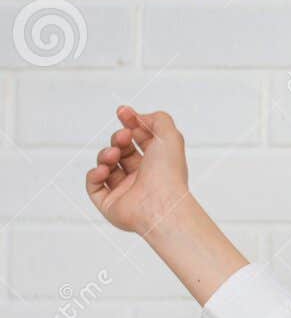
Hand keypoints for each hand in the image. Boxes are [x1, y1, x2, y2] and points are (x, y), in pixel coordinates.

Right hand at [84, 105, 190, 236]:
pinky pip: (94, 186)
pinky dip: (94, 175)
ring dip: (105, 154)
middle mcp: (142, 177)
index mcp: (157, 163)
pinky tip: (104, 170)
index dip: (130, 123)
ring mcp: (126, 192)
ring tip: (114, 155)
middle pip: (120, 150)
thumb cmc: (169, 174)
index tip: (123, 112)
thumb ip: (159, 119)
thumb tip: (139, 117)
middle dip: (118, 139)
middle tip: (123, 137)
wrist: (161, 205)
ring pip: (105, 165)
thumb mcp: (170, 136)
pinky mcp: (111, 205)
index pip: (139, 139)